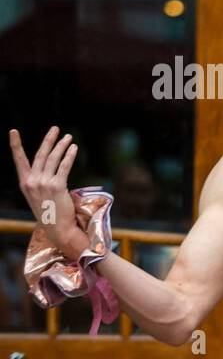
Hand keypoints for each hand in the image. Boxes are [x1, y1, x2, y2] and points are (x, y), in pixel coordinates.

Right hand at [9, 126, 88, 256]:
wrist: (58, 229)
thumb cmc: (51, 213)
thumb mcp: (38, 196)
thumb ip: (40, 181)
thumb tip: (50, 167)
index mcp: (25, 183)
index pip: (19, 160)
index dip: (16, 145)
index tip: (13, 131)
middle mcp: (31, 182)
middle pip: (40, 155)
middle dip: (49, 140)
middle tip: (56, 128)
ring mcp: (43, 184)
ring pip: (53, 158)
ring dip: (62, 145)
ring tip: (69, 137)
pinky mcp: (57, 186)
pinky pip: (64, 166)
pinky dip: (69, 156)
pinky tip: (74, 148)